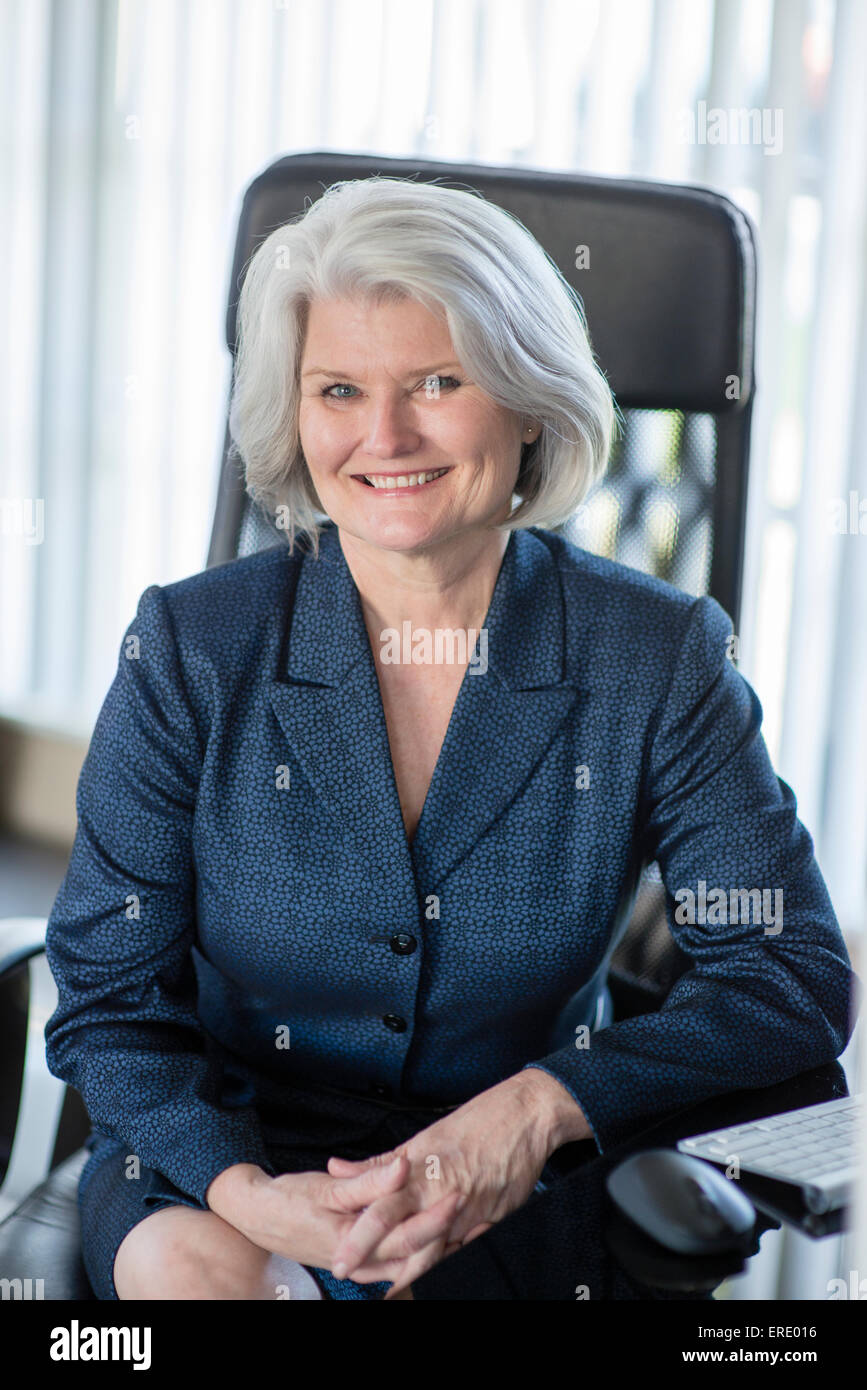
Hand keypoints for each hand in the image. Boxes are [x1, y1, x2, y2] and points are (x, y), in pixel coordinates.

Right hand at [205, 1158, 461, 1280]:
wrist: (259, 1216)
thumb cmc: (290, 1201)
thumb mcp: (328, 1188)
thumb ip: (369, 1179)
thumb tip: (403, 1166)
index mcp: (357, 1239)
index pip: (408, 1236)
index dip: (438, 1218)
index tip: (462, 1197)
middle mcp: (365, 1259)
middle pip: (419, 1254)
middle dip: (453, 1237)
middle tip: (485, 1214)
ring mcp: (366, 1262)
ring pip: (414, 1261)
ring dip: (446, 1245)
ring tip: (479, 1224)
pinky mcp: (367, 1257)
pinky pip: (403, 1259)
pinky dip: (428, 1248)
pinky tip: (450, 1232)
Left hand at [326, 1071, 583, 1296]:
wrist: (526, 1117)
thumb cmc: (476, 1122)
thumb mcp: (424, 1137)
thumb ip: (381, 1163)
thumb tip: (336, 1167)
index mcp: (422, 1173)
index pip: (381, 1213)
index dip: (359, 1240)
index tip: (340, 1259)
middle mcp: (442, 1196)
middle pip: (405, 1240)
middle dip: (380, 1263)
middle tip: (356, 1278)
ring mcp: (469, 1213)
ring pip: (435, 1254)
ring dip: (411, 1270)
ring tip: (391, 1286)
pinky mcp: (492, 1222)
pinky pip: (463, 1250)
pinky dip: (445, 1260)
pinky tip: (432, 1268)